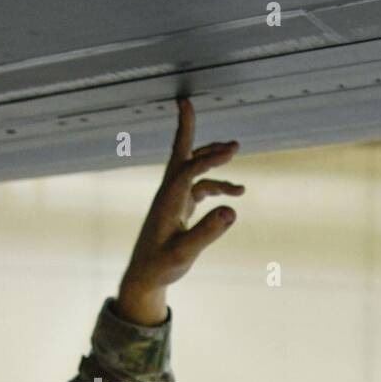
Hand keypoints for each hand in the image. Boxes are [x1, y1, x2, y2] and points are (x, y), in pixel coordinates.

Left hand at [115, 97, 243, 324]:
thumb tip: (232, 211)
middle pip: (180, 155)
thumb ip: (207, 232)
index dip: (209, 159)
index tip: (232, 152)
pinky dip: (217, 185)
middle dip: (187, 130)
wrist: (144, 278)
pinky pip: (199, 187)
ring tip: (236, 151)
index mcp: (167, 202)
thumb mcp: (184, 254)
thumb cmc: (160, 267)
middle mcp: (169, 195)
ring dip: (212, 159)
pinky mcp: (179, 208)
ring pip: (193, 169)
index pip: (188, 170)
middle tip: (186, 103)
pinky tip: (236, 193)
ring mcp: (174, 200)